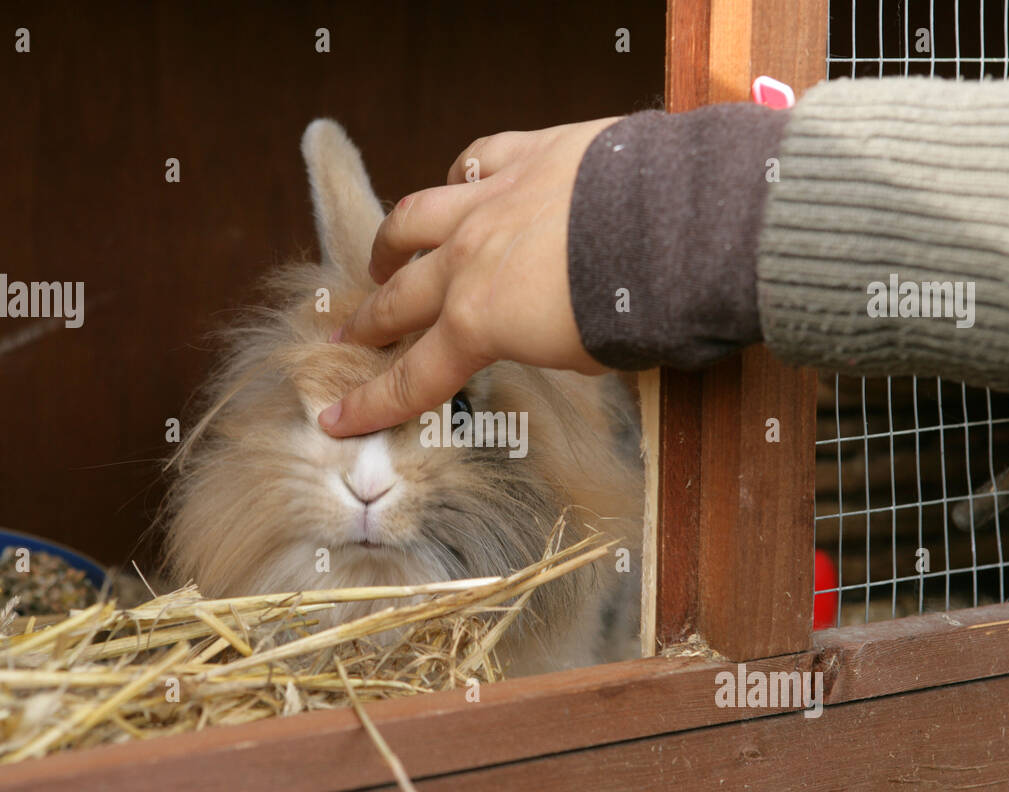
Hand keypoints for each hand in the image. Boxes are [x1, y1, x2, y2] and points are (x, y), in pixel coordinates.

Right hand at [318, 117, 621, 436]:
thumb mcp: (584, 358)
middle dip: (366, 326)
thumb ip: (543, 345)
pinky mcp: (525, 155)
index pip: (411, 378)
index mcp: (477, 324)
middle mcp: (467, 261)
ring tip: (381, 260)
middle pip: (398, 299)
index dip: (370, 404)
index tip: (335, 419)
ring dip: (390, 246)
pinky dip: (459, 182)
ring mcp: (490, 202)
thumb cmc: (638, 309)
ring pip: (413, 220)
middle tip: (346, 339)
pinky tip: (458, 189)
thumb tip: (538, 329)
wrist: (674, 228)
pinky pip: (473, 163)